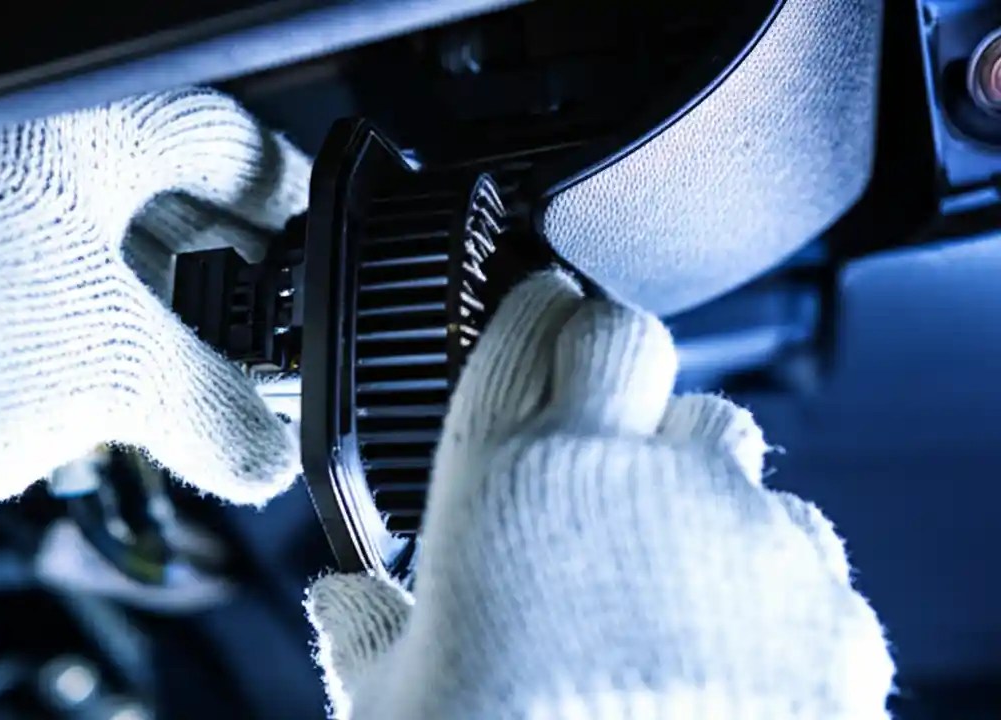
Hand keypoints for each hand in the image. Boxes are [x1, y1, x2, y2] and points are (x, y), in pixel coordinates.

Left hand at [0, 89, 308, 548]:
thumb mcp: (116, 379)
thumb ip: (216, 413)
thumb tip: (266, 450)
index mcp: (83, 134)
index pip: (226, 142)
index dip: (290, 199)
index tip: (322, 243)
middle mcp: (23, 148)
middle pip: (165, 193)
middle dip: (227, 268)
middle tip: (269, 328)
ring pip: (99, 240)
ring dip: (158, 307)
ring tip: (197, 374)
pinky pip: (41, 275)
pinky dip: (90, 323)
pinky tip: (108, 381)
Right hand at [307, 271, 893, 718]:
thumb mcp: (393, 703)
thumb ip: (365, 633)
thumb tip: (341, 602)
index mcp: (507, 486)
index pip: (523, 331)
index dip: (527, 312)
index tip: (530, 319)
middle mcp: (629, 482)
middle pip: (632, 339)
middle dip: (609, 357)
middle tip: (590, 411)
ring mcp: (738, 531)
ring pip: (723, 432)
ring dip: (686, 466)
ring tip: (653, 544)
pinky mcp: (820, 597)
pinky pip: (795, 538)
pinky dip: (758, 560)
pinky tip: (723, 624)